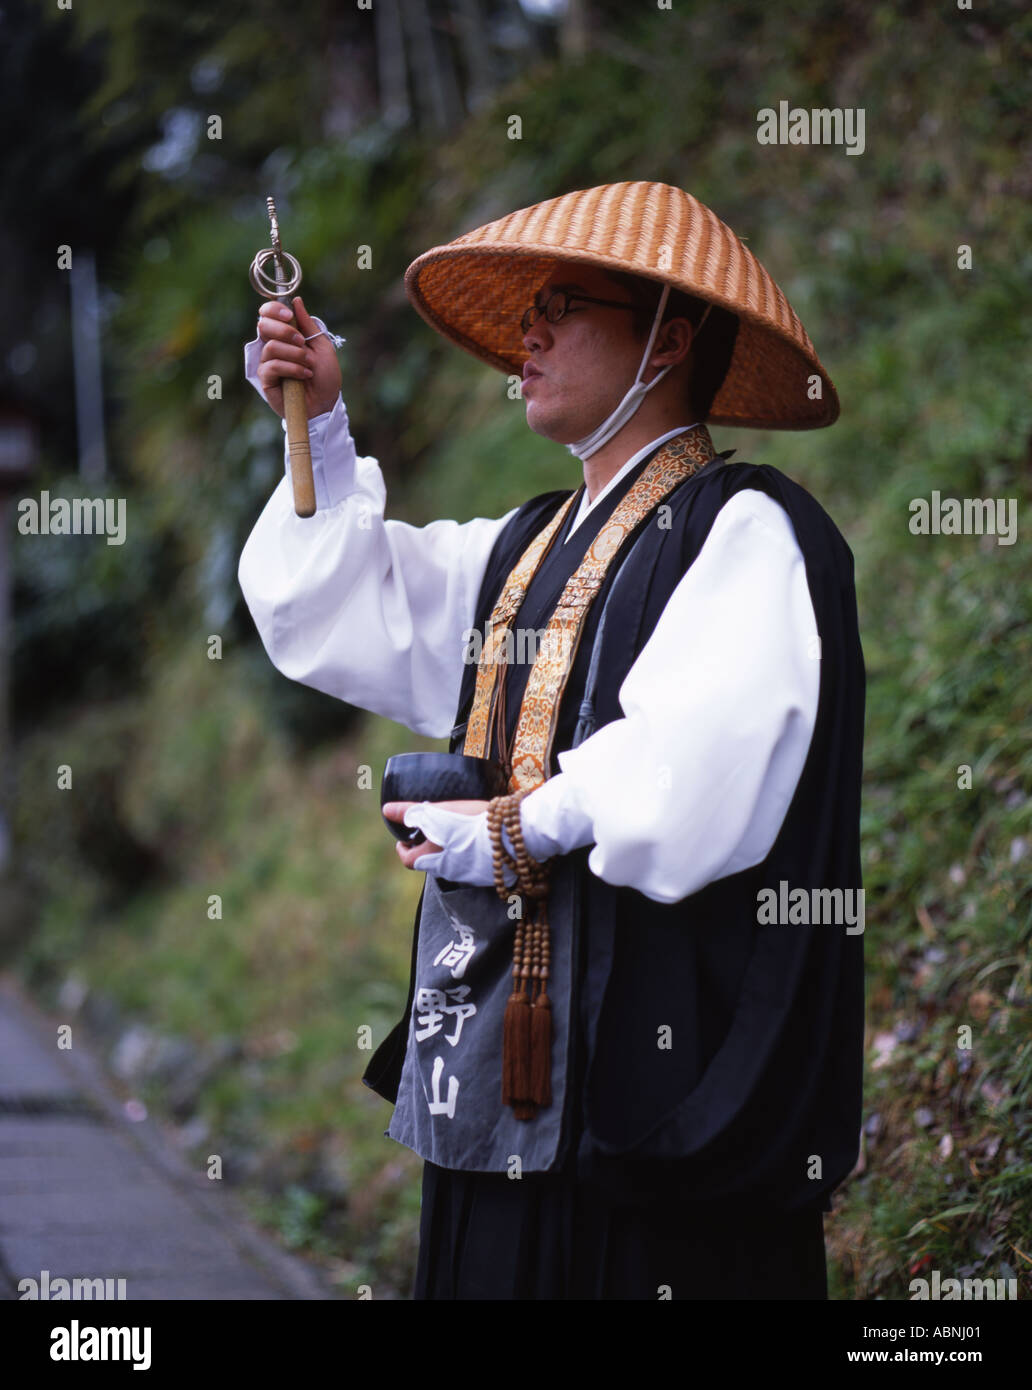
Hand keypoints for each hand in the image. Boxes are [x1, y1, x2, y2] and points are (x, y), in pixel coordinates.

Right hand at [255, 295, 341, 419]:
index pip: (268, 314)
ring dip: (294, 354)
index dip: (273, 309)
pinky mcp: (266, 379)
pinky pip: (272, 366)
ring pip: (271, 346)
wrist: (326, 402)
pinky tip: (304, 375)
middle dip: (285, 331)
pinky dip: (291, 368)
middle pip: (264, 325)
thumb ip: (308, 325)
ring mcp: (268, 362)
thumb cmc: (325, 376)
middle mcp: (273, 346)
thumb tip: (296, 301)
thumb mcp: (322, 346)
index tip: (288, 314)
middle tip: (302, 342)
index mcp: (285, 335)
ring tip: (309, 365)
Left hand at [383, 799, 489, 869]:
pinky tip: (477, 840)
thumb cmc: (468, 823)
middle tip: (430, 834)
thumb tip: (386, 810)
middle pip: (431, 864)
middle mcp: (449, 872)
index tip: (404, 839)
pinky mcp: (489, 873)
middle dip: (427, 850)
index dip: (403, 849)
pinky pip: (473, 866)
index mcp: (432, 859)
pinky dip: (469, 855)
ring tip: (454, 833)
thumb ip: (411, 812)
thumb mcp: (436, 813)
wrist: (508, 835)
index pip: (409, 860)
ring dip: (449, 853)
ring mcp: (470, 875)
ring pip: (452, 866)